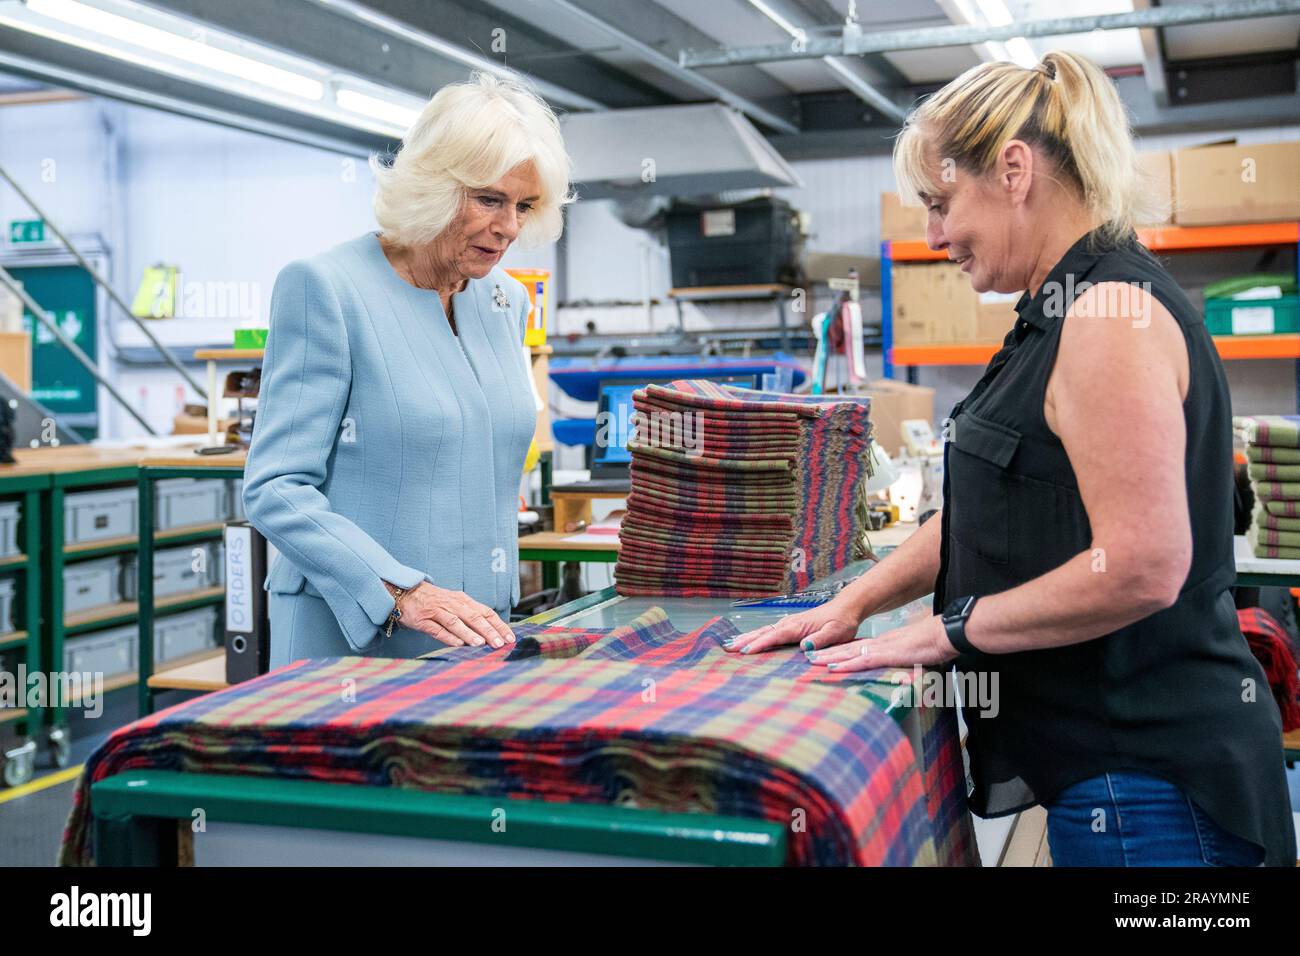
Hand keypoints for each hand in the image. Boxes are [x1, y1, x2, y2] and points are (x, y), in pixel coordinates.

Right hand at [392, 582, 514, 647]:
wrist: (405, 593)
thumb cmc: (434, 601)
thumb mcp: (455, 603)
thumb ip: (470, 615)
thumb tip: (491, 632)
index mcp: (463, 600)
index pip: (485, 612)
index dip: (499, 625)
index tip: (510, 637)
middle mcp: (452, 604)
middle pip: (474, 617)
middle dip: (488, 631)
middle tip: (500, 643)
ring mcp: (437, 611)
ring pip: (456, 622)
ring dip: (469, 633)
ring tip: (480, 643)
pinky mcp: (423, 620)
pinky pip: (437, 629)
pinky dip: (448, 636)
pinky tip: (458, 644)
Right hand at [726, 596, 861, 654]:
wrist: (846, 608)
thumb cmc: (842, 622)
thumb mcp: (836, 632)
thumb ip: (820, 640)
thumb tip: (804, 647)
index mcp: (798, 626)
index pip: (775, 636)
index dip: (760, 644)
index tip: (745, 651)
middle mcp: (790, 623)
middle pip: (763, 632)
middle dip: (745, 640)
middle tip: (727, 649)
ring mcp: (788, 623)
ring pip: (763, 631)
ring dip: (746, 638)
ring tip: (730, 645)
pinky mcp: (790, 626)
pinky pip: (768, 631)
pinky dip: (755, 636)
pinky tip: (748, 640)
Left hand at [805, 614, 955, 672]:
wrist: (948, 633)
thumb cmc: (938, 643)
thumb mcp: (920, 655)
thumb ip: (910, 664)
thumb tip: (908, 674)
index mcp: (887, 644)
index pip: (859, 649)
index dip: (841, 652)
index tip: (826, 655)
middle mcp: (881, 645)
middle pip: (849, 650)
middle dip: (828, 654)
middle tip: (809, 657)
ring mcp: (883, 649)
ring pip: (850, 654)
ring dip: (830, 658)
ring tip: (811, 661)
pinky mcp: (889, 655)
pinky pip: (863, 661)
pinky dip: (847, 665)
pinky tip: (833, 668)